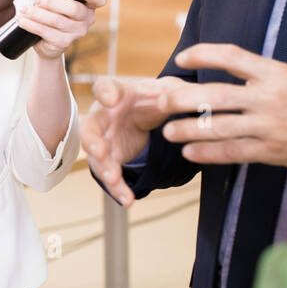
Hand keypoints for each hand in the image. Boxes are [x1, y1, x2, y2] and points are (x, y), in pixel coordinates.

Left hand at [18, 0, 105, 59]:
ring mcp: (76, 33)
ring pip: (56, 20)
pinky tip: (23, 20)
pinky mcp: (63, 43)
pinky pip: (45, 31)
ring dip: (36, 13)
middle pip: (73, 9)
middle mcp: (86, 20)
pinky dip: (31, 25)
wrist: (49, 44)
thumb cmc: (55, 17)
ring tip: (23, 9)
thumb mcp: (60, 3)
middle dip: (51, 2)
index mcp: (89, 6)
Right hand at [83, 75, 185, 205]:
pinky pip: (111, 176)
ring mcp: (103, 141)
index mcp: (116, 93)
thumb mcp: (165, 91)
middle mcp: (102, 117)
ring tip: (114, 179)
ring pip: (97, 157)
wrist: (143, 115)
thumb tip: (197, 96)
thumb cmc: (148, 98)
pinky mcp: (110, 160)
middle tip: (99, 150)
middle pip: (89, 128)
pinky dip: (118, 189)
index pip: (104, 87)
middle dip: (92, 140)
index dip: (104, 93)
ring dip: (104, 169)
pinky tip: (128, 200)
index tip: (110, 98)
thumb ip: (177, 92)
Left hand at [155, 43, 286, 173]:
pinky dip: (208, 153)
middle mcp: (270, 97)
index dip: (202, 54)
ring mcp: (270, 126)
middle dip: (183, 98)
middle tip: (162, 99)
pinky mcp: (272, 153)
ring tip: (169, 132)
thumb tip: (228, 76)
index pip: (231, 56)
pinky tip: (190, 152)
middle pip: (215, 94)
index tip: (182, 58)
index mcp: (276, 73)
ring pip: (218, 127)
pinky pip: (232, 153)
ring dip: (188, 130)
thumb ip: (263, 77)